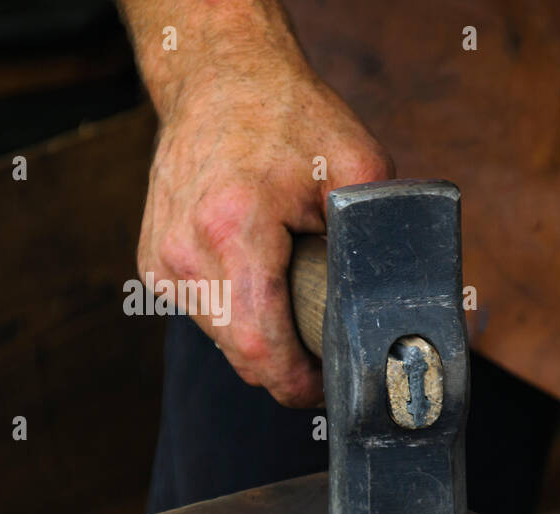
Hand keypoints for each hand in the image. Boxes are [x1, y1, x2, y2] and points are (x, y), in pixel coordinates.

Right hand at [134, 20, 391, 405]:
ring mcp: (163, 258)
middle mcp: (187, 249)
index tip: (330, 388)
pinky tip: (265, 284)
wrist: (219, 79)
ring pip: (222, 341)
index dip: (298, 384)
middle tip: (331, 357)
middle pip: (241, 354)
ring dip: (265, 341)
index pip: (259, 345)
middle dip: (289, 369)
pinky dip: (240, 316)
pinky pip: (206, 317)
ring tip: (300, 306)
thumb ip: (380, 235)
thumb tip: (404, 299)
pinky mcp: (154, 262)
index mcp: (235, 227)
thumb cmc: (290, 117)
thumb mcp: (359, 166)